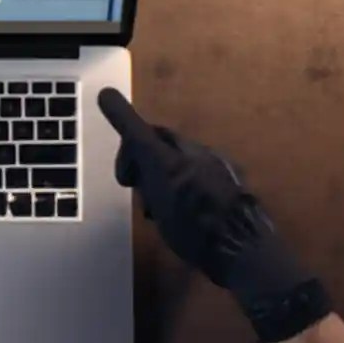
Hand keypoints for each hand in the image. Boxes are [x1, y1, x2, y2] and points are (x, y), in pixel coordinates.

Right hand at [97, 88, 329, 342]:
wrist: (237, 250)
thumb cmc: (191, 211)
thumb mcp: (156, 165)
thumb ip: (132, 129)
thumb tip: (106, 93)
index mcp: (184, 149)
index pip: (147, 134)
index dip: (129, 152)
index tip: (123, 179)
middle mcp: (202, 157)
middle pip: (162, 154)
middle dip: (143, 171)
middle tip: (136, 195)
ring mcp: (216, 180)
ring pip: (176, 173)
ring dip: (159, 188)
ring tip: (155, 213)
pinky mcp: (224, 200)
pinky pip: (192, 191)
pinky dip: (176, 200)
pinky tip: (176, 221)